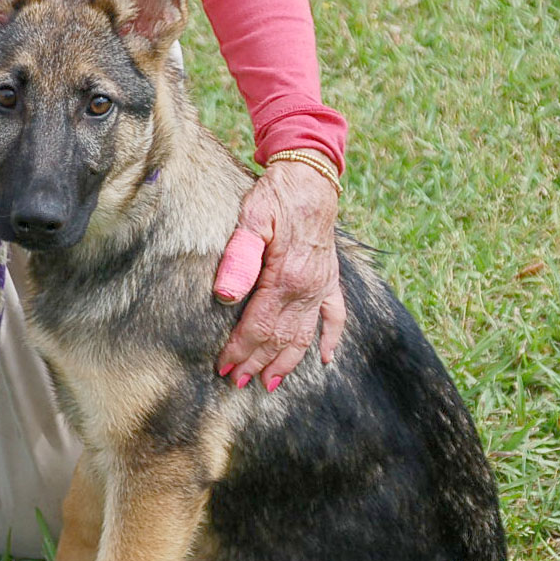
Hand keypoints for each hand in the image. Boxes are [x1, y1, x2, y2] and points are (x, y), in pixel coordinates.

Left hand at [214, 159, 345, 391]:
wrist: (309, 177)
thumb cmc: (275, 196)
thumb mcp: (251, 218)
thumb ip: (240, 258)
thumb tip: (226, 296)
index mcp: (285, 277)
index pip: (259, 325)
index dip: (240, 349)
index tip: (223, 366)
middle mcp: (307, 289)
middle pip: (280, 337)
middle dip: (257, 362)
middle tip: (237, 381)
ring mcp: (322, 286)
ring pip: (305, 335)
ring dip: (287, 361)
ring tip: (270, 383)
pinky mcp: (330, 279)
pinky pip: (336, 316)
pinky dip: (332, 339)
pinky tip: (327, 360)